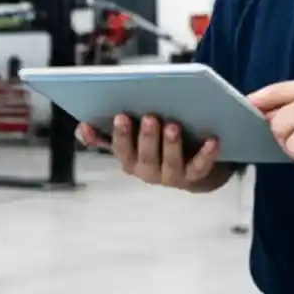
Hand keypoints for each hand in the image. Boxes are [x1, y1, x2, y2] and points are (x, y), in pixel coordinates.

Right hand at [78, 114, 220, 190]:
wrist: (194, 167)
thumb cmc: (158, 145)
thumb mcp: (133, 138)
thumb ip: (108, 133)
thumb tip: (82, 128)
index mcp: (131, 161)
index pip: (121, 150)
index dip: (119, 136)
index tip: (120, 116)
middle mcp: (149, 173)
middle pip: (145, 158)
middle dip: (147, 138)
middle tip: (151, 117)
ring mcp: (172, 177)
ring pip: (171, 164)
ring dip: (171, 145)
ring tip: (173, 126)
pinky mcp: (196, 177)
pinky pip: (200, 168)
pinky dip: (206, 155)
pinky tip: (212, 140)